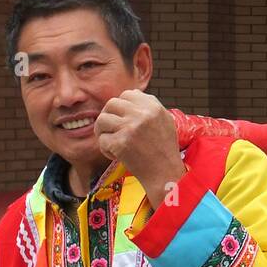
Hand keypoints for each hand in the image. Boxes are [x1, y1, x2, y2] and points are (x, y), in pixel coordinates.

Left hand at [94, 90, 184, 206]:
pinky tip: (116, 155)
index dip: (122, 106)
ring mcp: (130, 128)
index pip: (128, 94)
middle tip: (111, 129)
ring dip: (102, 132)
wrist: (165, 173)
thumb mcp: (165, 121)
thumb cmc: (164, 148)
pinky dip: (106, 149)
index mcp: (153, 107)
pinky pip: (102, 140)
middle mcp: (142, 114)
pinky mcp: (120, 143)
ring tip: (111, 141)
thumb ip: (149, 106)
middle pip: (111, 104)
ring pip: (102, 120)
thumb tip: (131, 93)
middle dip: (108, 116)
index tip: (123, 118)